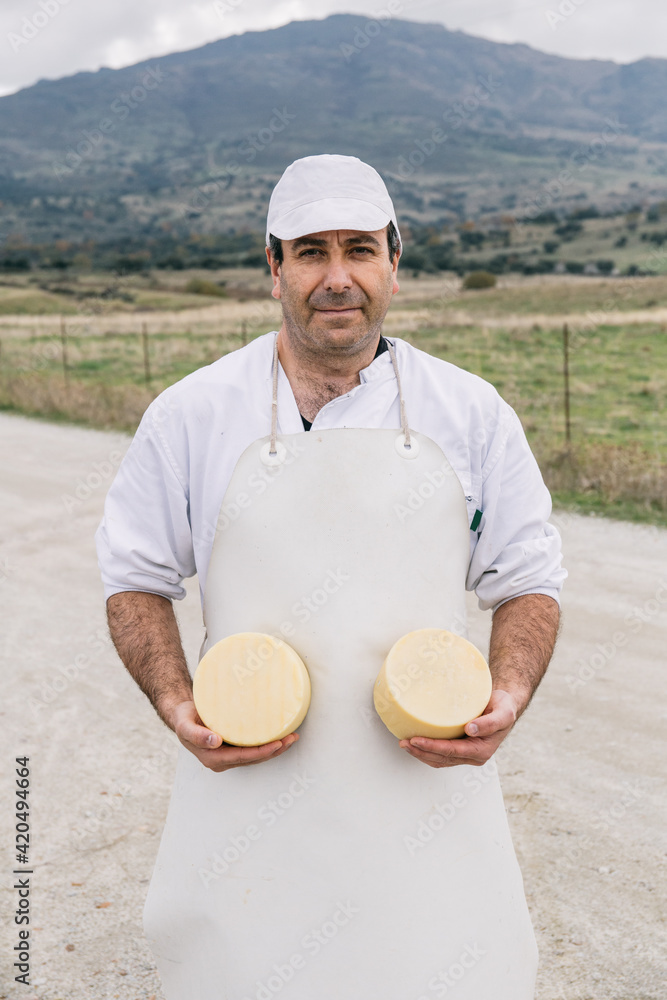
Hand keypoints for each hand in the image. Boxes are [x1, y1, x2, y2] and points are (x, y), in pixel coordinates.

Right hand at [171, 700, 298, 771]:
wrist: (182, 715)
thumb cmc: (183, 718)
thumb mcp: (185, 725)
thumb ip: (197, 734)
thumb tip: (215, 741)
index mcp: (212, 758)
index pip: (242, 757)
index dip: (261, 752)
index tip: (278, 743)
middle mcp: (221, 760)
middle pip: (253, 759)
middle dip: (274, 751)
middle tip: (292, 738)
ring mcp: (228, 756)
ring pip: (256, 756)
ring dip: (275, 749)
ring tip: (291, 737)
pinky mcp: (232, 748)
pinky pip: (253, 749)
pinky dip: (267, 743)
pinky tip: (279, 735)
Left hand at [398, 689, 518, 767]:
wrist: (505, 706)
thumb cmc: (504, 707)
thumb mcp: (503, 713)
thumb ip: (490, 722)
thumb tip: (470, 729)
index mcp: (482, 750)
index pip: (452, 751)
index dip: (432, 747)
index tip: (416, 740)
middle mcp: (474, 756)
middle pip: (442, 758)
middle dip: (421, 752)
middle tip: (404, 742)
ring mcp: (466, 754)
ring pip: (439, 759)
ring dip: (421, 754)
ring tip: (405, 744)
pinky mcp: (460, 749)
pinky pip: (441, 755)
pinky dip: (427, 751)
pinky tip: (416, 743)